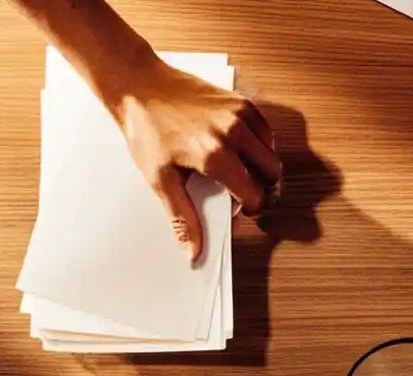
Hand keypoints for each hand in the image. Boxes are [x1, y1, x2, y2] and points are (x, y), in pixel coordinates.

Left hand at [111, 57, 281, 261]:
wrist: (140, 86)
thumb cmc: (147, 130)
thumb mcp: (160, 180)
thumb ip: (183, 218)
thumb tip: (193, 253)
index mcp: (215, 156)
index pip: (255, 195)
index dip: (251, 209)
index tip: (241, 210)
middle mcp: (233, 134)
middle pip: (272, 174)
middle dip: (264, 190)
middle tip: (247, 195)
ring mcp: (240, 115)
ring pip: (273, 153)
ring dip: (264, 169)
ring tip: (242, 174)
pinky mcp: (241, 102)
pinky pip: (265, 132)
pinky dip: (261, 146)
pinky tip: (241, 152)